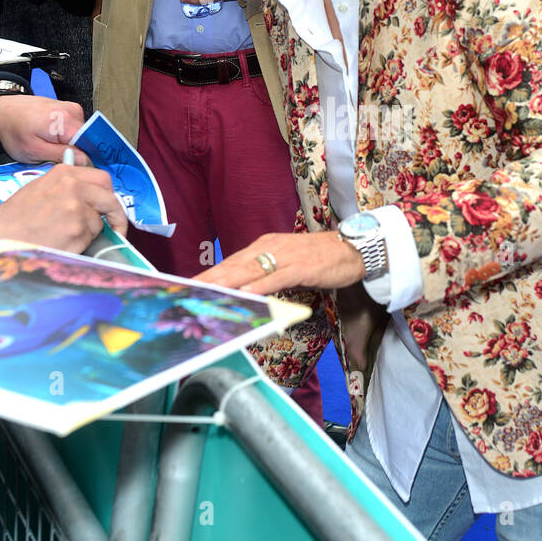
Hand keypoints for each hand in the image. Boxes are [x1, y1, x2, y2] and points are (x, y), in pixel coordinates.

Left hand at [0, 95, 90, 164]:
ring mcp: (72, 108)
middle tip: (59, 161)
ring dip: (72, 146)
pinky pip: (76, 129)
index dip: (87, 159)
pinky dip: (67, 138)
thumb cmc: (14, 131)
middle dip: (77, 153)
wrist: (3, 111)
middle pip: (87, 140)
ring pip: (82, 136)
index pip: (91, 145)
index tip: (78, 170)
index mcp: (66, 121)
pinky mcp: (69, 109)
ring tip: (52, 149)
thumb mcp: (34, 151)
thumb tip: (86, 161)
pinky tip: (53, 141)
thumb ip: (61, 156)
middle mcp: (74, 111)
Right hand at [0, 163, 128, 250]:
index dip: (108, 195)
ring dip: (89, 233)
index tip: (109, 206)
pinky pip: (91, 239)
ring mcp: (77, 209)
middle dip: (114, 215)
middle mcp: (74, 187)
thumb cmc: (15, 217)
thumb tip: (92, 194)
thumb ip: (67, 186)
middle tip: (114, 228)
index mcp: (64, 173)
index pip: (103, 179)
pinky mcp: (78, 231)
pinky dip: (81, 244)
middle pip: (110, 199)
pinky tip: (62, 243)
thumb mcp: (40, 188)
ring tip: (64, 236)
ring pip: (100, 222)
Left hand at [197, 231, 364, 295]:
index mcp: (265, 246)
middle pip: (235, 265)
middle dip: (210, 279)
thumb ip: (265, 274)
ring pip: (251, 270)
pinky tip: (246, 294)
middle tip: (187, 290)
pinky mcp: (302, 267)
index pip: (231, 262)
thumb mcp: (287, 264)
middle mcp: (271, 247)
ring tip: (206, 292)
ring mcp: (286, 256)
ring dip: (227, 282)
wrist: (354, 248)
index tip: (188, 284)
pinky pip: (277, 277)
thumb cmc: (320, 258)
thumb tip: (244, 290)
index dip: (210, 274)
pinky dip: (260, 286)